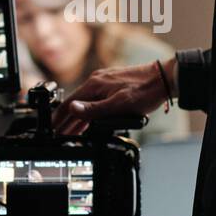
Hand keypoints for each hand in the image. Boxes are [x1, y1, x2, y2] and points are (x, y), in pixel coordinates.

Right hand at [53, 58, 173, 134]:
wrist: (163, 79)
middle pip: (76, 104)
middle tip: (58, 136)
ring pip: (85, 104)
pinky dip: (88, 113)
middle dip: (66, 121)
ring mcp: (105, 83)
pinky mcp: (113, 86)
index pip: (70, 103)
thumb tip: (73, 109)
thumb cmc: (145, 91)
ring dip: (77, 119)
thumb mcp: (118, 104)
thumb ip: (94, 109)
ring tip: (70, 133)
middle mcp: (97, 81)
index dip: (59, 118)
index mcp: (95, 84)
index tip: (52, 129)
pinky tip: (88, 122)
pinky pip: (95, 101)